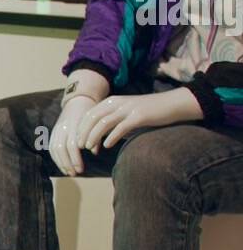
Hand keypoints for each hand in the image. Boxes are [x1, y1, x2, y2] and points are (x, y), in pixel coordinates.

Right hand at [50, 95, 96, 175]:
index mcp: (74, 124)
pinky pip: (51, 147)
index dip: (75, 158)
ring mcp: (57, 129)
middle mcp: (63, 127)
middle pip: (61, 148)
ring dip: (61, 163)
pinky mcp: (53, 132)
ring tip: (69, 172)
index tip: (81, 169)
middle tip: (75, 173)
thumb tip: (94, 152)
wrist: (78, 102)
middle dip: (67, 163)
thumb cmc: (91, 114)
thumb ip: (95, 136)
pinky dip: (56, 158)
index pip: (72, 145)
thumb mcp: (96, 123)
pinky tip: (63, 166)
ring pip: (54, 148)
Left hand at [77, 89, 203, 151]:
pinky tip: (107, 146)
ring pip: (103, 123)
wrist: (173, 104)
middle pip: (93, 118)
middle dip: (83, 133)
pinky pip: (120, 128)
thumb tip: (101, 140)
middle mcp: (118, 103)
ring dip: (94, 136)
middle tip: (79, 146)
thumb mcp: (127, 114)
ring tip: (90, 148)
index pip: (89, 114)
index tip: (77, 140)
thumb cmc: (149, 112)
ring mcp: (128, 109)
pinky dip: (111, 137)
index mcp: (112, 101)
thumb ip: (113, 123)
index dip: (81, 127)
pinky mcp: (139, 116)